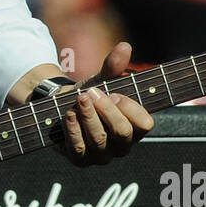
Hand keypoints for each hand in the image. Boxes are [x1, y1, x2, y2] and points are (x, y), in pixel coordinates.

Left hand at [58, 41, 153, 166]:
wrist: (60, 106)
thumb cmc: (89, 96)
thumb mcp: (101, 79)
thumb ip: (113, 66)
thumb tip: (124, 46)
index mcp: (134, 127)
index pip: (145, 124)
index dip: (131, 108)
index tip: (116, 93)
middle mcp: (121, 145)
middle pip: (123, 133)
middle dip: (107, 110)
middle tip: (92, 93)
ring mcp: (101, 156)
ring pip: (100, 140)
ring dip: (88, 117)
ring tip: (79, 99)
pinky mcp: (80, 160)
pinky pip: (79, 149)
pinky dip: (73, 130)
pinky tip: (68, 115)